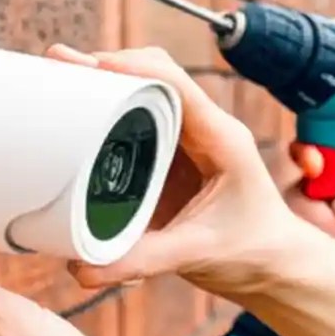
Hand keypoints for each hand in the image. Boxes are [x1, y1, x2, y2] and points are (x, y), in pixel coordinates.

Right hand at [46, 44, 306, 296]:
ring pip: (144, 93)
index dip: (131, 67)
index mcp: (220, 138)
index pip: (175, 84)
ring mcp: (186, 141)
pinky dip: (108, 114)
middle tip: (60, 68)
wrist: (274, 267)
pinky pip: (138, 122)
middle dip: (106, 67)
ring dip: (105, 86)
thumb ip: (141, 261)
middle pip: (154, 76)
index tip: (89, 67)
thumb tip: (81, 269)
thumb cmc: (253, 251)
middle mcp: (203, 130)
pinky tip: (79, 117)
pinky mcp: (171, 158)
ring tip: (61, 83)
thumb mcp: (197, 254)